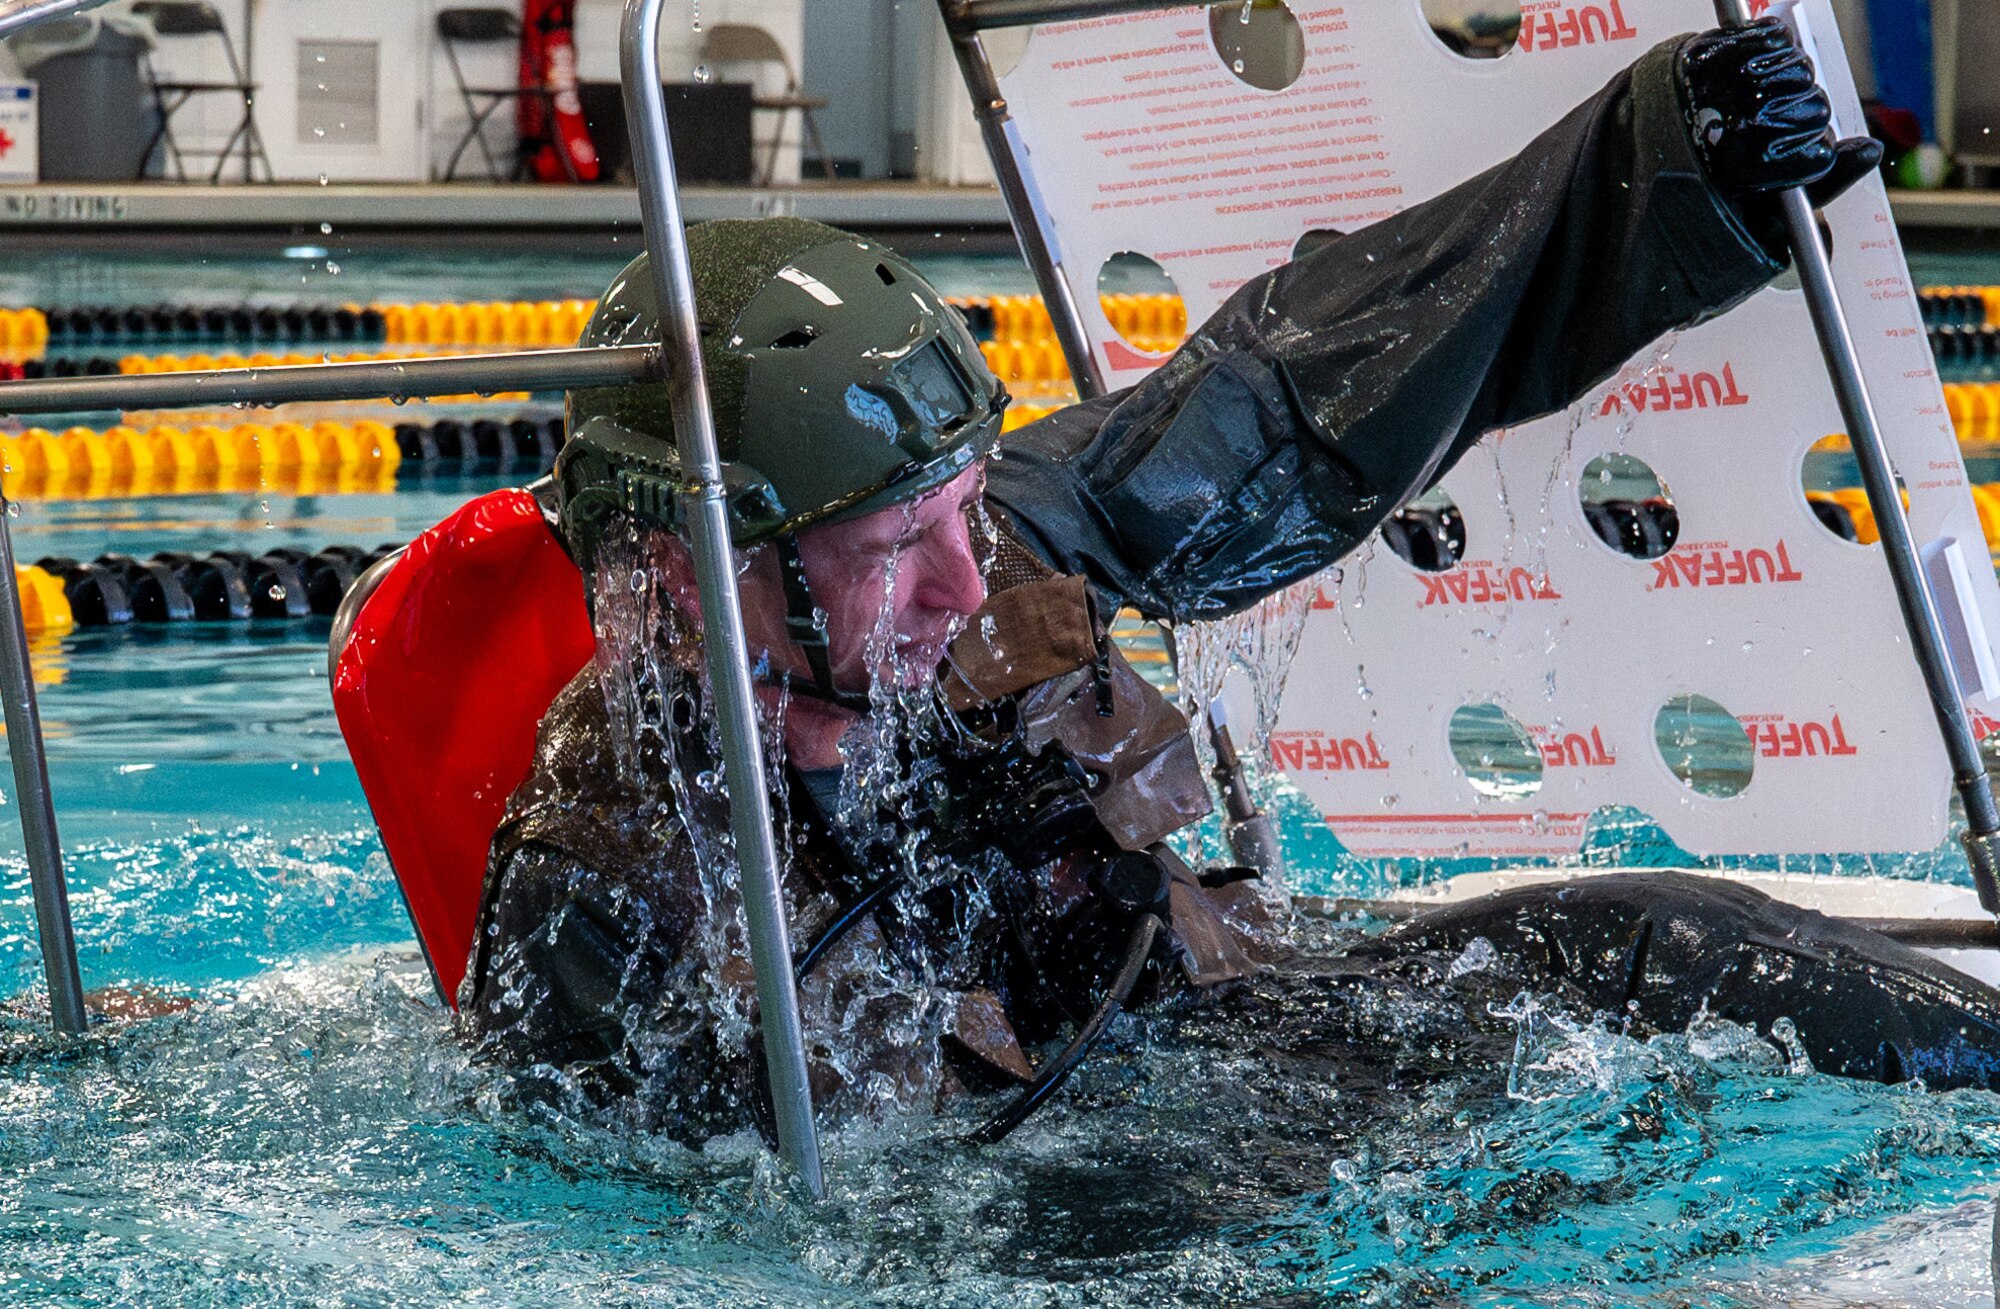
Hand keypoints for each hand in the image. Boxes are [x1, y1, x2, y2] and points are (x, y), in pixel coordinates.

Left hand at [1677, 19, 1881, 207]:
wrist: (1642, 135)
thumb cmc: (1705, 170)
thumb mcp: (1758, 203)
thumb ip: (1821, 184)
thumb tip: (1869, 152)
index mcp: (1748, 165)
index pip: (1819, 154)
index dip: (1810, 156)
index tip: (1786, 160)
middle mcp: (1743, 119)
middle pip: (1816, 109)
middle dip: (1800, 118)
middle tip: (1766, 126)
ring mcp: (1730, 80)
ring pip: (1799, 69)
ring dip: (1787, 80)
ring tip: (1754, 97)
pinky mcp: (1717, 49)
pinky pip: (1774, 36)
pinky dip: (1771, 47)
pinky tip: (1751, 68)